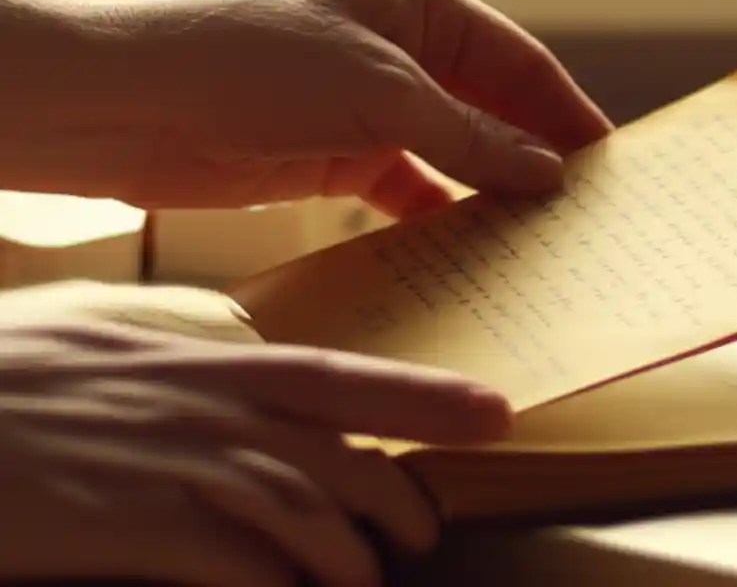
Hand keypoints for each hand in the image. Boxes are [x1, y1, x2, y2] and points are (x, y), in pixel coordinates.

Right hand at [0, 318, 509, 585]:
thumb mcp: (88, 328)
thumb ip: (173, 335)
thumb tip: (233, 337)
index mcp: (196, 355)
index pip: (337, 372)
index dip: (425, 395)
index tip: (495, 410)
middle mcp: (203, 406)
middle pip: (341, 452)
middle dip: (401, 496)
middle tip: (427, 529)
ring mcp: (172, 466)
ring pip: (308, 515)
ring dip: (349, 559)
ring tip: (365, 581)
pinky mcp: (136, 527)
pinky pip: (244, 568)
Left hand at [3, 0, 611, 216]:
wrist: (132, 106)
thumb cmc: (256, 63)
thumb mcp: (384, 96)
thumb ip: (472, 138)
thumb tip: (549, 172)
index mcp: (418, 6)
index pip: (517, 61)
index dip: (566, 110)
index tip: (611, 162)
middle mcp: (401, 52)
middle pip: (492, 108)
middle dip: (535, 154)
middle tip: (586, 211)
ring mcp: (370, 108)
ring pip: (454, 155)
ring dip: (490, 194)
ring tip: (540, 241)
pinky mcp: (337, 159)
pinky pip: (409, 191)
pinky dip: (438, 218)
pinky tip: (467, 251)